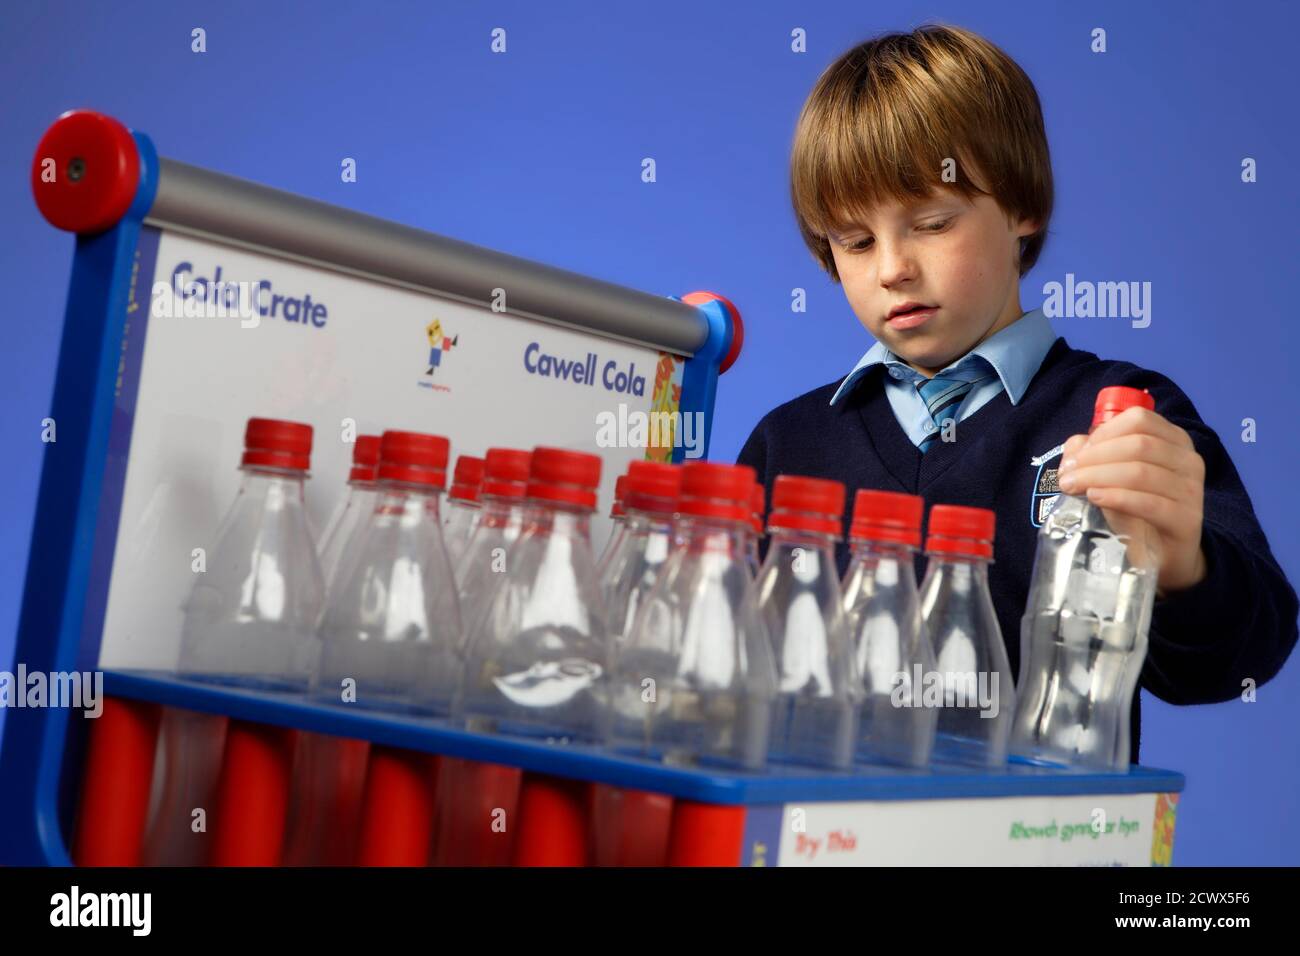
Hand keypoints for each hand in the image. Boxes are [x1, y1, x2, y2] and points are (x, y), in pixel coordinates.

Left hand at [1056, 406, 1207, 593]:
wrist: (1163, 555)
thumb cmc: (1135, 509)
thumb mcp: (1111, 477)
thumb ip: (1091, 454)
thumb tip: (1075, 446)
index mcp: (1174, 440)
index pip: (1138, 420)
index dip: (1103, 433)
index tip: (1078, 455)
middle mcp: (1188, 460)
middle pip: (1137, 444)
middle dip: (1094, 458)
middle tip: (1067, 476)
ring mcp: (1191, 489)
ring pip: (1140, 472)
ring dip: (1098, 477)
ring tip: (1073, 487)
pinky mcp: (1186, 519)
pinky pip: (1148, 503)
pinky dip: (1116, 497)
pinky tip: (1095, 498)